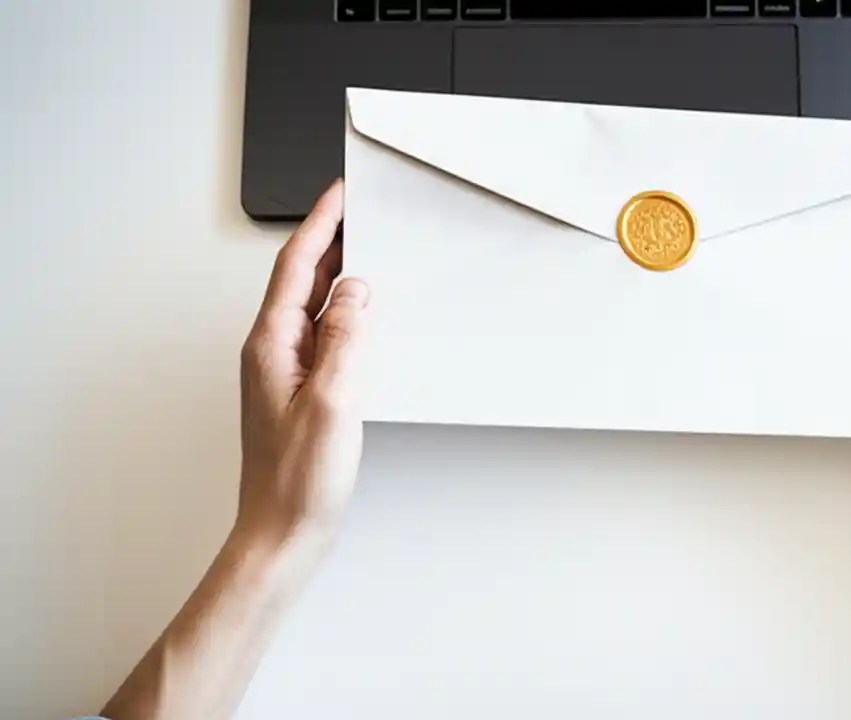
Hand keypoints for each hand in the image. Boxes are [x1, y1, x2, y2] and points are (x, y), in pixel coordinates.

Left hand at [237, 179, 369, 547]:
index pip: (296, 266)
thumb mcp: (332, 402)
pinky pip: (323, 337)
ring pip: (312, 307)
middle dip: (331, 240)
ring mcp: (284, 372)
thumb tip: (355, 292)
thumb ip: (344, 340)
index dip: (320, 223)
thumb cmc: (297, 483)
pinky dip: (344, 316)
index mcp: (271, 346)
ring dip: (339, 277)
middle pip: (301, 279)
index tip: (339, 193)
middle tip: (360, 211)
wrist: (281, 535)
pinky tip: (363, 319)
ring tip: (367, 251)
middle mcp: (271, 353)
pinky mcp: (300, 392)